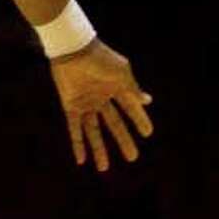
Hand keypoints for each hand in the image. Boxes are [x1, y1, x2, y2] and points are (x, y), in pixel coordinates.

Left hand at [50, 38, 153, 172]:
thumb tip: (147, 101)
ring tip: (105, 168)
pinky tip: (82, 160)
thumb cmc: (100, 58)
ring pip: (94, 131)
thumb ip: (132, 89)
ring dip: (99, 149)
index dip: (139, 120)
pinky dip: (77, 144)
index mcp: (115, 88)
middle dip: (123, 140)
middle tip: (133, 157)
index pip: (130, 108)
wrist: (73, 49)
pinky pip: (74, 128)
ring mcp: (86, 102)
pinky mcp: (70, 105)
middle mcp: (101, 98)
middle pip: (114, 124)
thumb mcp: (121, 72)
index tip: (148, 133)